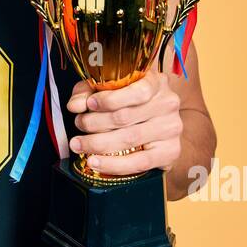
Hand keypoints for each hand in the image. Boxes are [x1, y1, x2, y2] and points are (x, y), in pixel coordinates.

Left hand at [66, 69, 182, 175]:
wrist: (154, 122)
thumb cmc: (127, 101)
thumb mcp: (106, 88)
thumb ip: (88, 92)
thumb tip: (75, 106)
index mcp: (155, 82)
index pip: (137, 91)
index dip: (110, 99)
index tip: (89, 104)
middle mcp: (167, 104)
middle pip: (126, 117)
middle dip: (94, 122)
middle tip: (78, 124)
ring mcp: (171, 128)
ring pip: (129, 139)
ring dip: (97, 144)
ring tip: (78, 144)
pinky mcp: (170, 152)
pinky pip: (139, 162)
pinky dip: (113, 164)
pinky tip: (95, 162)